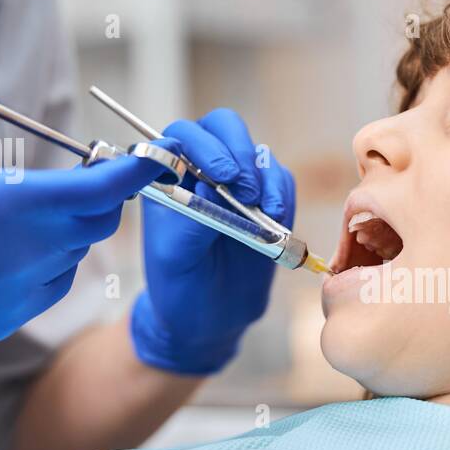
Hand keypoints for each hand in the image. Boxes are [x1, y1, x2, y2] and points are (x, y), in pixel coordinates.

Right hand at [0, 26, 167, 444]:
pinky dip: (55, 259)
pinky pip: (57, 282)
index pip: (99, 188)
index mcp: (4, 203)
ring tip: (43, 201)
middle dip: (103, 192)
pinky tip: (21, 244)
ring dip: (76, 225)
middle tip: (86, 167)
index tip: (146, 155)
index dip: (132, 171)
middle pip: (100, 218)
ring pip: (80, 251)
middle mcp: (26, 251)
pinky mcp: (12, 318)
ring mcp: (22, 291)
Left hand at [130, 109, 296, 375]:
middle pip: (223, 127)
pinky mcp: (266, 201)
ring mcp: (236, 184)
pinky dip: (283, 194)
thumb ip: (190, 219)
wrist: (210, 322)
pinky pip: (281, 180)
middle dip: (239, 150)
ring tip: (264, 212)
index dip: (204, 146)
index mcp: (166, 178)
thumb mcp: (175, 258)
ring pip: (257, 153)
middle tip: (246, 190)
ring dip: (264, 178)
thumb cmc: (180, 290)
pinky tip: (275, 220)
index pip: (182, 136)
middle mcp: (201, 172)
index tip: (221, 174)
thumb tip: (213, 187)